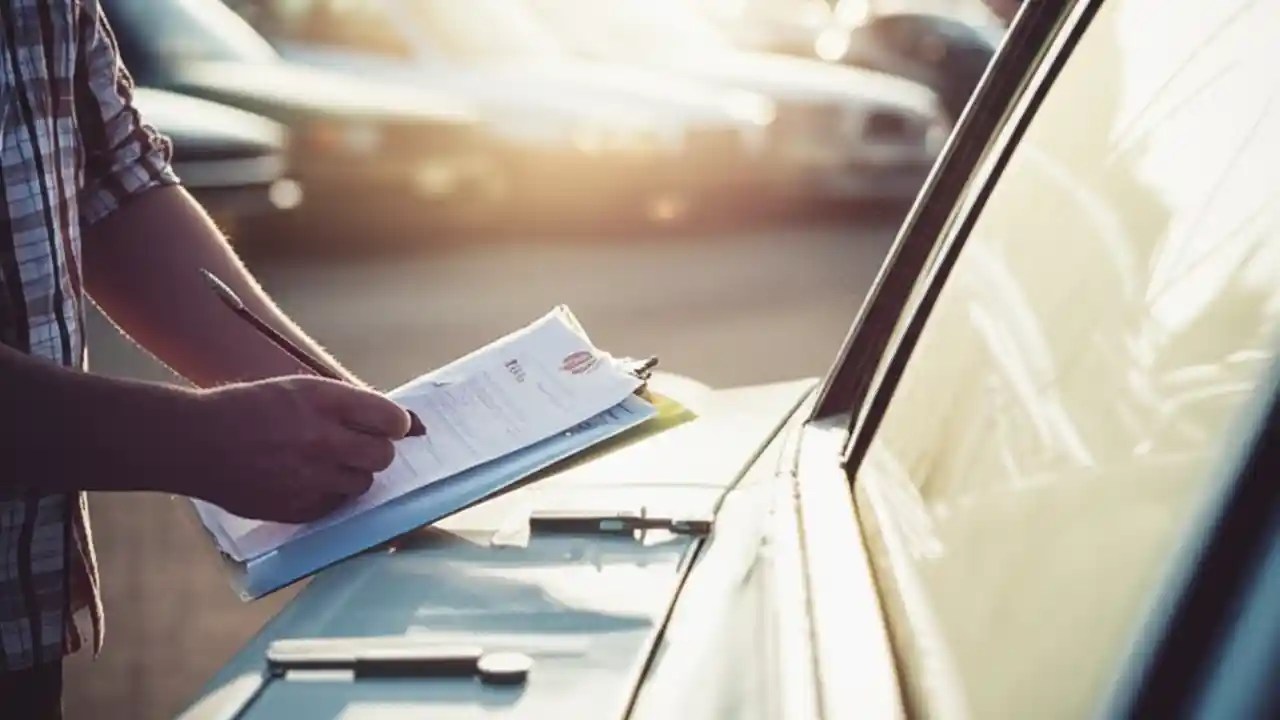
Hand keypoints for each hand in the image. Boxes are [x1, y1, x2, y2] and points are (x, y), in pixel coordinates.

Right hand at [182, 376, 410, 523]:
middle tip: (358, 446)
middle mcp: (321, 439)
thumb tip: (406, 423)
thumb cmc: (249, 409)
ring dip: (354, 473)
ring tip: (327, 463)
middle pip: (383, 455)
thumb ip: (350, 404)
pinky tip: (309, 481)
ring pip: (364, 483)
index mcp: (323, 401)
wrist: (196, 442)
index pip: (390, 418)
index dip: (396, 423)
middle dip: (376, 450)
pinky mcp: (297, 508)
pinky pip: (337, 505)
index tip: (391, 426)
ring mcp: (310, 478)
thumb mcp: (299, 389)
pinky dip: (331, 494)